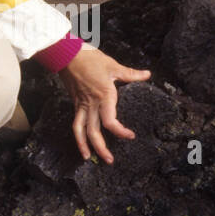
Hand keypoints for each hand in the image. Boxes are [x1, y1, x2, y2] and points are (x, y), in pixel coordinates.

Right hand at [57, 44, 150, 163]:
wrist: (67, 55)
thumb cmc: (91, 59)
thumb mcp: (113, 65)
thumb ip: (131, 74)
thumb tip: (147, 74)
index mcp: (104, 95)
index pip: (110, 121)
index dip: (120, 132)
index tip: (130, 136)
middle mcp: (91, 104)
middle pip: (94, 131)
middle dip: (101, 148)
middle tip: (110, 160)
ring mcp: (81, 105)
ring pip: (81, 131)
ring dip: (84, 145)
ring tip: (88, 158)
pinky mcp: (75, 104)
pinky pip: (75, 124)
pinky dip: (77, 136)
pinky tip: (81, 144)